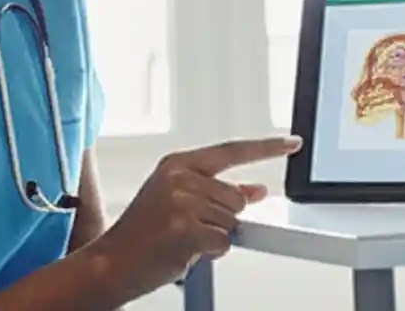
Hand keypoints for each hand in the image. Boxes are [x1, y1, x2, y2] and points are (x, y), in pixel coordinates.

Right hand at [90, 135, 302, 298]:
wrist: (112, 262)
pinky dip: (209, 252)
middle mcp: (180, 177)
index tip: (292, 143)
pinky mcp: (187, 229)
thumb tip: (257, 191)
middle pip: (236, 198)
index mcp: (177, 164)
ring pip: (232, 222)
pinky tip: (182, 249)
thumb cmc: (143, 233)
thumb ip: (219, 192)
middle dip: (222, 218)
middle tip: (187, 227)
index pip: (232, 151)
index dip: (267, 148)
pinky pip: (224, 242)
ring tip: (181, 238)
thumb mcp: (178, 201)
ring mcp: (183, 202)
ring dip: (213, 236)